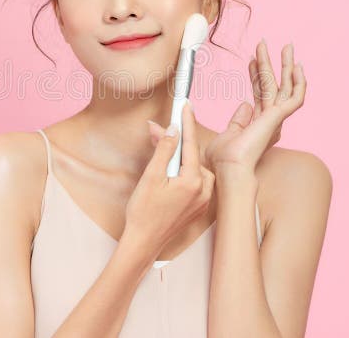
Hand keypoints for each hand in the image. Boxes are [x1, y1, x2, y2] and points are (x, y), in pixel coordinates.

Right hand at [125, 102, 214, 256]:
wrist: (144, 243)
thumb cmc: (144, 212)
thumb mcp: (151, 176)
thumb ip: (164, 150)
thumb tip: (172, 130)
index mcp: (193, 181)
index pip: (191, 144)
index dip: (186, 122)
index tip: (185, 105)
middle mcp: (204, 190)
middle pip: (191, 155)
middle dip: (174, 142)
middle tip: (155, 131)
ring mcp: (203, 199)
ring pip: (193, 167)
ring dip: (177, 157)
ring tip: (158, 151)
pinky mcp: (199, 206)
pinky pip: (194, 180)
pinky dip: (182, 171)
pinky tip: (168, 169)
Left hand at [207, 40, 305, 174]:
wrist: (228, 168)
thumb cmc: (223, 158)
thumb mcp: (228, 134)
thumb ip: (237, 120)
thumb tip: (244, 105)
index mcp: (259, 124)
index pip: (260, 93)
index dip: (256, 75)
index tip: (251, 59)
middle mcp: (271, 121)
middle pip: (273, 86)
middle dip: (271, 64)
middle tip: (267, 44)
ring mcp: (276, 119)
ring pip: (285, 87)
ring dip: (285, 65)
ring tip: (287, 46)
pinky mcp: (279, 117)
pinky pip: (296, 97)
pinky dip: (300, 82)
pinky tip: (298, 66)